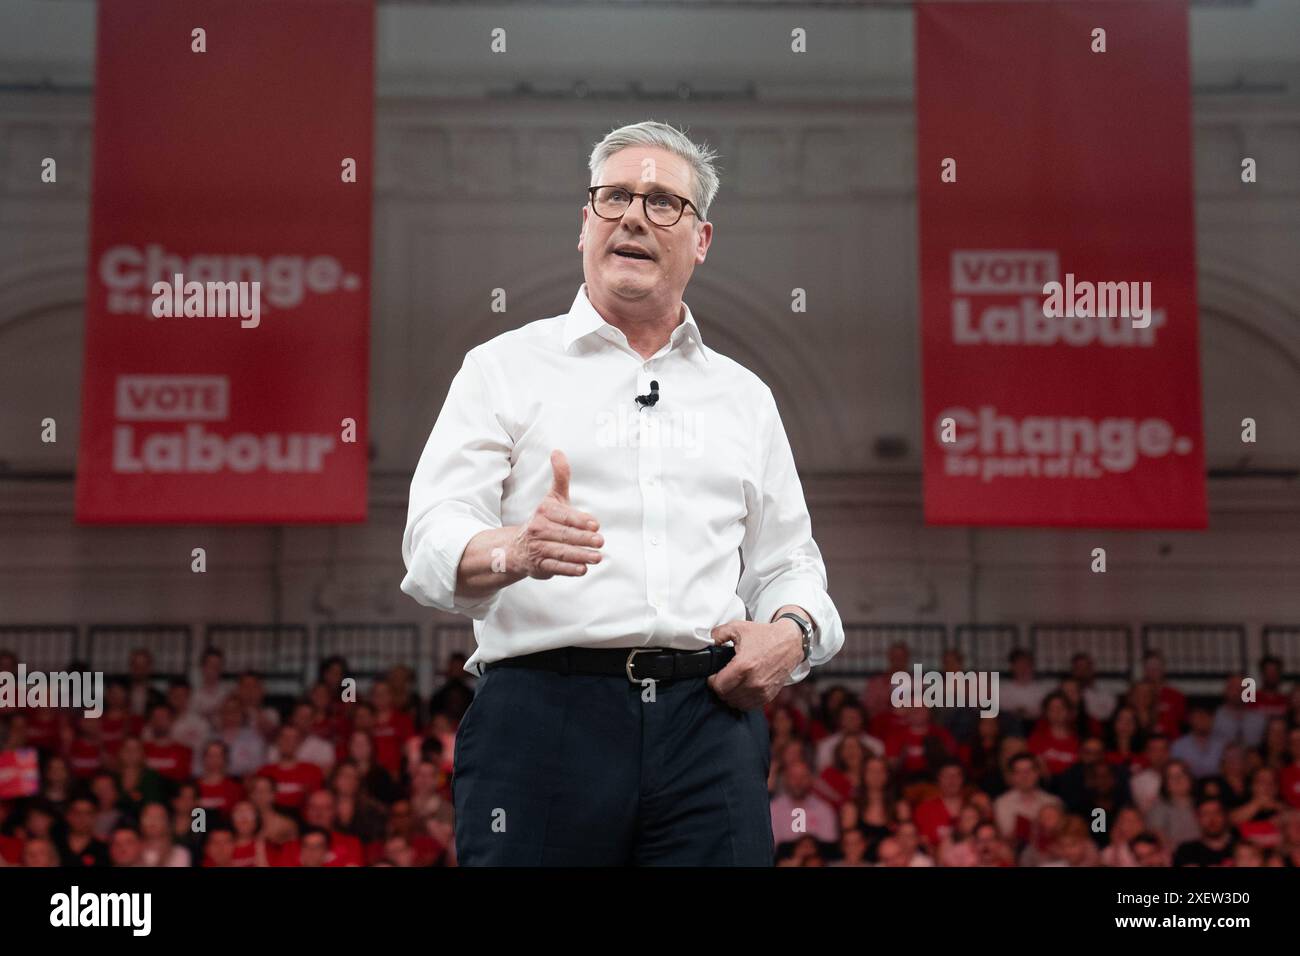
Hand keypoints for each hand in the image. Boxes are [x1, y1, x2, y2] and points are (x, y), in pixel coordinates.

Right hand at [507, 449, 603, 579]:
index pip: (564, 516)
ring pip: (560, 552)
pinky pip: (555, 568)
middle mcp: (538, 529)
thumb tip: (558, 452)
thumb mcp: (552, 498)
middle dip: (583, 539)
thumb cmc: (543, 519)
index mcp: (544, 511)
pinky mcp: (539, 565)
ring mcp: (538, 548)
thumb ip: (560, 477)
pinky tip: (583, 569)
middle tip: (600, 542)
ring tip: (597, 557)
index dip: (580, 521)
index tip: (595, 525)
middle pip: (563, 535)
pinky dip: (569, 569)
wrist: (517, 547)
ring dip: (580, 555)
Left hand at [707, 617, 803, 709]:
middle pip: (726, 696)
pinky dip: (743, 700)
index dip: (712, 681)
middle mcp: (753, 681)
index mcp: (743, 666)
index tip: (713, 676)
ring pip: (737, 704)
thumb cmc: (764, 635)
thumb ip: (718, 633)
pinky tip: (742, 689)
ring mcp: (762, 690)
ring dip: (731, 695)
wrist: (790, 642)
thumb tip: (707, 641)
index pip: (719, 686)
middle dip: (720, 688)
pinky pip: (749, 706)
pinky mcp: (769, 695)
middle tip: (721, 679)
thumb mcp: (738, 627)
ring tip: (731, 684)